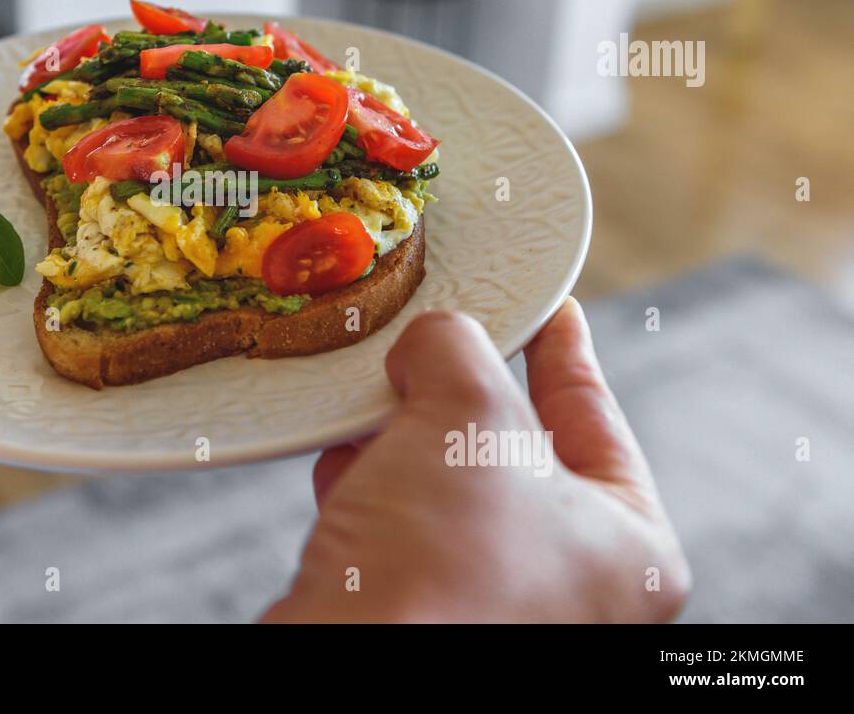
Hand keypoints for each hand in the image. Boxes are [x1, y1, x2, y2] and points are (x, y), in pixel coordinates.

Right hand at [262, 299, 690, 621]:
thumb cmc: (444, 562)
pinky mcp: (422, 617)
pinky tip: (343, 457)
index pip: (597, 417)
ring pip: (448, 489)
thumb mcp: (467, 414)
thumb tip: (434, 340)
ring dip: (404, 436)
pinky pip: (401, 532)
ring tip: (375, 392)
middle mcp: (571, 589)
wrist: (348, 663)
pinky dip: (372, 488)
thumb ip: (459, 350)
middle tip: (434, 339)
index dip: (562, 349)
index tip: (546, 307)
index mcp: (628, 550)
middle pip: (514, 451)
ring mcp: (495, 609)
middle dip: (460, 392)